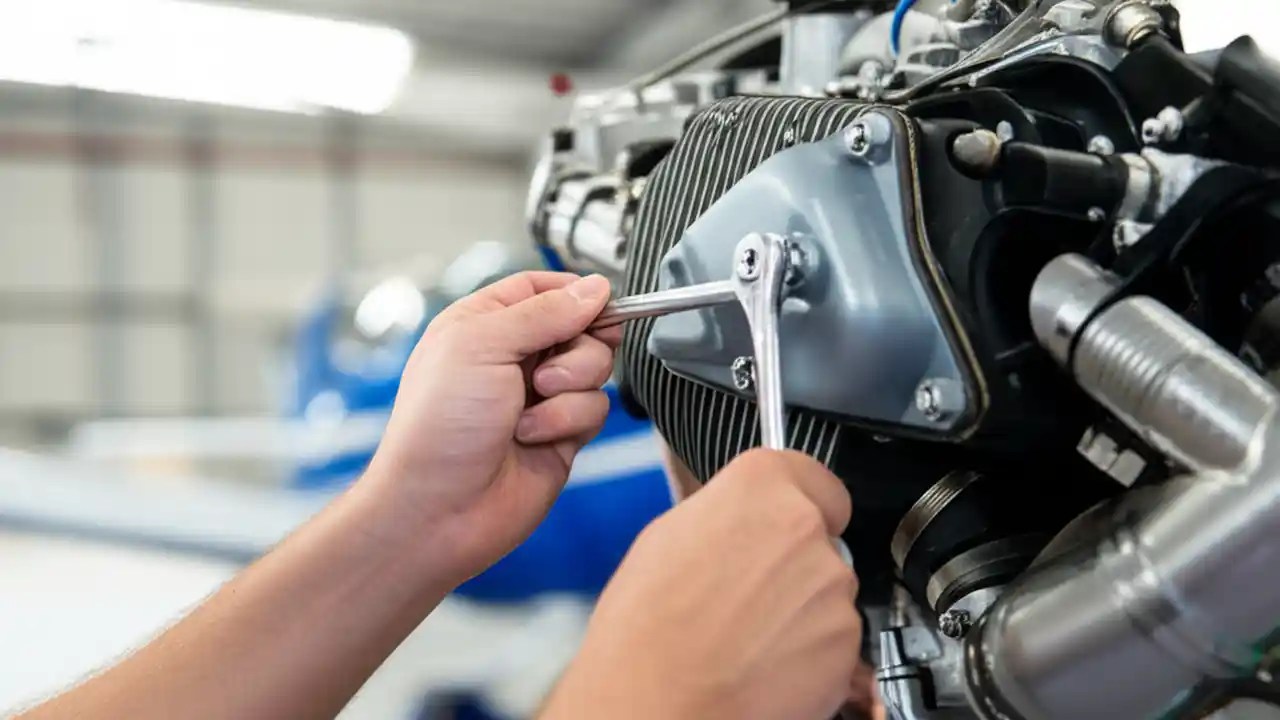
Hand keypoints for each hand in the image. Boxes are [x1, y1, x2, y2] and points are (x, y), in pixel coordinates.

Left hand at [364, 272, 618, 584]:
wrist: (439, 508)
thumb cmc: (438, 426)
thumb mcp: (483, 345)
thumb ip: (545, 311)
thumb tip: (595, 288)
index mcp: (483, 323)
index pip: (542, 287)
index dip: (574, 293)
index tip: (599, 303)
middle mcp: (512, 356)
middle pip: (581, 326)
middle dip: (578, 348)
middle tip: (545, 374)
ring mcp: (539, 396)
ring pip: (595, 369)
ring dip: (569, 390)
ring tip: (529, 412)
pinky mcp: (560, 433)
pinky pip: (594, 409)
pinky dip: (568, 422)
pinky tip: (532, 439)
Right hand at [542, 449, 867, 719]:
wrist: (661, 705)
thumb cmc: (646, 630)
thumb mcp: (665, 538)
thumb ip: (723, 514)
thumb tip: (739, 519)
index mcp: (760, 486)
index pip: (810, 473)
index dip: (797, 498)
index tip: (785, 514)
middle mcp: (806, 528)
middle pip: (818, 535)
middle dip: (791, 559)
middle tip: (743, 588)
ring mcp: (832, 587)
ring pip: (826, 588)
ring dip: (799, 605)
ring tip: (744, 632)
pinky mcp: (847, 643)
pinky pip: (834, 636)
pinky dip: (808, 649)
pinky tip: (761, 660)